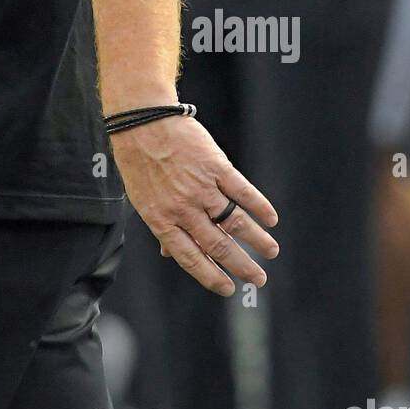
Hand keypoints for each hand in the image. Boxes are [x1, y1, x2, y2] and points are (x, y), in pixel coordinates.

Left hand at [110, 114, 278, 294]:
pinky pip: (242, 191)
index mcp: (161, 219)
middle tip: (258, 279)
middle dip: (241, 265)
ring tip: (271, 251)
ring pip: (235, 222)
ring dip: (257, 239)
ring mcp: (201, 187)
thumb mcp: (141, 198)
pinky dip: (259, 206)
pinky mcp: (216, 166)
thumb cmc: (138, 159)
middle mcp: (182, 208)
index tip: (228, 289)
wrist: (141, 119)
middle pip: (218, 245)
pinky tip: (270, 219)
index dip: (211, 276)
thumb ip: (160, 226)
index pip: (190, 257)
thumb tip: (168, 254)